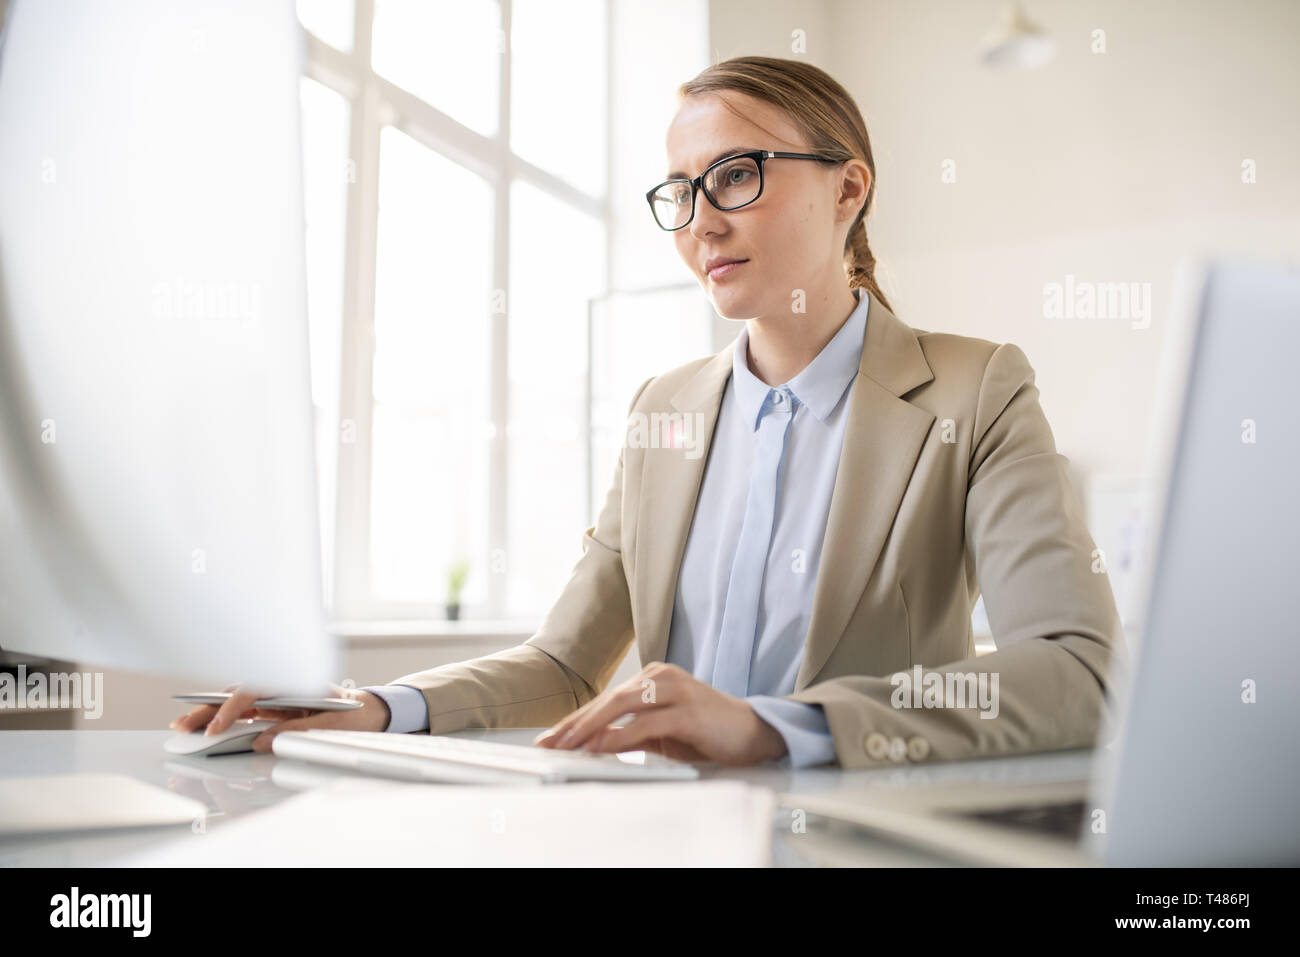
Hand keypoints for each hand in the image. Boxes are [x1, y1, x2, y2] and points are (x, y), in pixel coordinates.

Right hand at [168, 682, 391, 752]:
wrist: (368, 711)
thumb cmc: (353, 713)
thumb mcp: (332, 723)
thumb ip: (297, 730)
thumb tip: (262, 741)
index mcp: (294, 681)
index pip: (253, 690)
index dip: (231, 708)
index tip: (216, 727)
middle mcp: (281, 685)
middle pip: (237, 694)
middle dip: (208, 708)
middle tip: (182, 725)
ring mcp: (275, 696)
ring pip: (236, 703)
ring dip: (210, 714)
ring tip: (185, 728)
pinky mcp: (273, 709)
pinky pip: (244, 713)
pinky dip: (224, 720)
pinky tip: (206, 730)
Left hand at [533, 663, 787, 765]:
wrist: (753, 734)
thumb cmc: (706, 733)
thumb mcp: (661, 733)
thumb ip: (630, 732)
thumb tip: (592, 743)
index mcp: (653, 678)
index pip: (606, 699)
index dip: (575, 719)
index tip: (550, 737)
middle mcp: (661, 677)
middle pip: (608, 699)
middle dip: (574, 723)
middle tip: (548, 743)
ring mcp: (675, 691)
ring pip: (621, 706)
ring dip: (589, 728)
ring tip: (566, 746)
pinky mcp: (688, 711)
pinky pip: (645, 724)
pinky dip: (618, 737)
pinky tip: (599, 748)